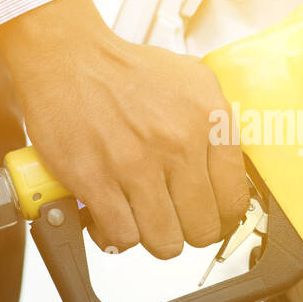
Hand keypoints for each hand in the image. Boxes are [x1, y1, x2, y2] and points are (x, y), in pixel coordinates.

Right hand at [0, 0, 249, 257]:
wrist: (68, 59)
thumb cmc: (125, 71)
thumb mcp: (194, 82)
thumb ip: (218, 125)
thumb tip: (229, 171)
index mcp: (209, 121)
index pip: (234, 201)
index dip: (221, 220)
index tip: (208, 218)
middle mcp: (178, 144)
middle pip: (202, 230)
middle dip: (187, 232)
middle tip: (172, 220)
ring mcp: (137, 165)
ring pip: (165, 242)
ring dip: (152, 237)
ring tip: (139, 217)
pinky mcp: (96, 181)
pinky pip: (122, 237)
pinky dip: (114, 235)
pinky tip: (109, 216)